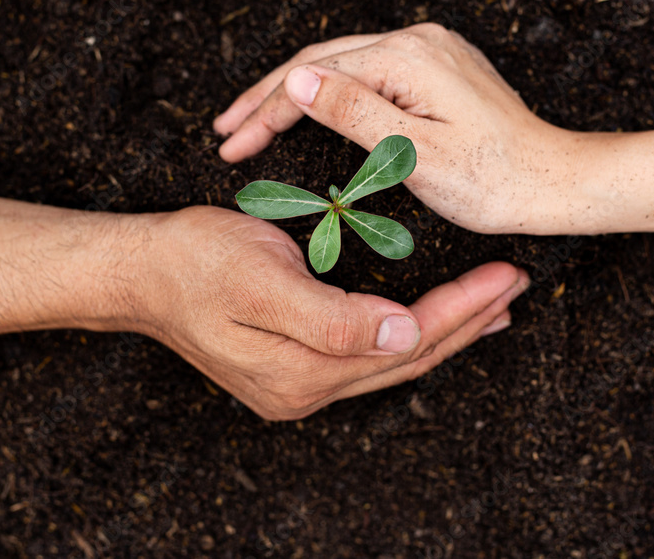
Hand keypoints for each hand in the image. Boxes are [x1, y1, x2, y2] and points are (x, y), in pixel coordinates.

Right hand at [128, 206, 527, 419]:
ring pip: (390, 362)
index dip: (459, 308)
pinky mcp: (291, 370)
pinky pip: (366, 357)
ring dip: (445, 332)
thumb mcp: (260, 278)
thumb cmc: (194, 262)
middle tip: (514, 284)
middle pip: (407, 359)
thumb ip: (331, 317)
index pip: (405, 343)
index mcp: (301, 371)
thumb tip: (403, 337)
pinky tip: (426, 321)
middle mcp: (304, 390)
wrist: (140, 275)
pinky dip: (406, 336)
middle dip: (466, 321)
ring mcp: (297, 386)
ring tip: (491, 308)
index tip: (503, 275)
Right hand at [214, 23, 583, 234]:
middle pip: (322, 61)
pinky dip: (332, 92)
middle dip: (268, 96)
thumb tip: (295, 81)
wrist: (556, 182)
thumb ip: (352, 112)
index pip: (315, 77)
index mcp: (408, 58)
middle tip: (226, 130)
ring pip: (343, 64)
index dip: (267, 112)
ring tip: (253, 120)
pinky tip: (309, 107)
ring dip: (296, 92)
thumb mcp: (414, 155)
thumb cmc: (494, 181)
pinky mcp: (437, 69)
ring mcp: (430, 51)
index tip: (231, 145)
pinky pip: (369, 71)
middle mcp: (418, 41)